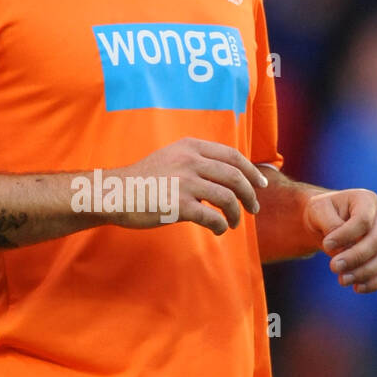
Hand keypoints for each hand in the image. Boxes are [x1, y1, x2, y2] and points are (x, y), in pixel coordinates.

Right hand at [110, 138, 267, 234]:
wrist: (115, 193)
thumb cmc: (143, 180)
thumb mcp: (170, 157)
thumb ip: (195, 161)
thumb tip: (225, 177)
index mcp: (190, 147)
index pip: (232, 155)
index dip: (251, 170)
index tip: (260, 184)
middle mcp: (190, 161)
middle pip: (235, 176)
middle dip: (250, 194)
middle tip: (254, 208)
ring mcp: (185, 182)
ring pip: (227, 198)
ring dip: (236, 213)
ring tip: (234, 223)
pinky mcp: (179, 205)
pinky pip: (212, 217)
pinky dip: (220, 225)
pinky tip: (219, 230)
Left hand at [303, 189, 376, 293]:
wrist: (324, 222)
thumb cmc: (321, 213)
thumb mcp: (318, 210)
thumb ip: (329, 223)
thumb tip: (341, 248)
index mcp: (366, 200)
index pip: (363, 220)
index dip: (346, 235)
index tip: (325, 244)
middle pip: (375, 242)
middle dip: (354, 257)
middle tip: (333, 267)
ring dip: (363, 273)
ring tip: (342, 280)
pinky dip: (374, 283)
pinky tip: (357, 288)